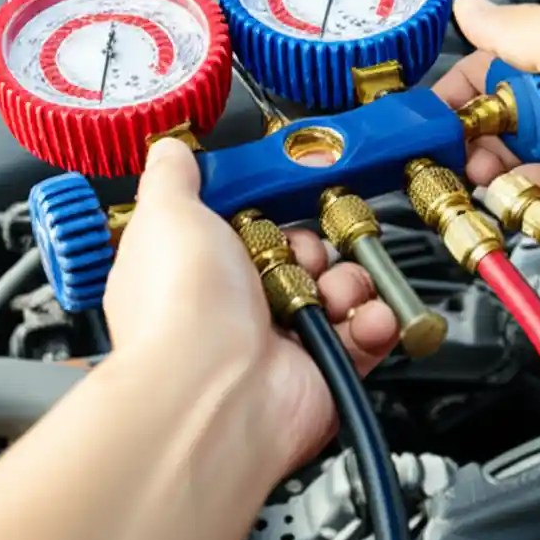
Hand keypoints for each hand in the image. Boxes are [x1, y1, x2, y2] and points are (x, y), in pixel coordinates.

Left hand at [104, 138, 399, 478]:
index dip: (270, 204)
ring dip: (347, 281)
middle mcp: (234, 308)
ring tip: (330, 291)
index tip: (291, 186)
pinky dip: (373, 323)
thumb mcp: (166, 213)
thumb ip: (173, 178)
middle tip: (298, 252)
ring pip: (339, 291)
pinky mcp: (321, 372)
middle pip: (300, 252)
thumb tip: (172, 150)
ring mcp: (278, 342)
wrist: (217, 389)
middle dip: (312, 243)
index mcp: (195, 267)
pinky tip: (360, 317)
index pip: (246, 224)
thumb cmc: (183, 306)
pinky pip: (365, 335)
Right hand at [435, 0, 539, 228]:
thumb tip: (466, 8)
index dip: (455, 104)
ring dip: (509, 186)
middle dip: (478, 153)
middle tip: (469, 167)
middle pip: (501, 132)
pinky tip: (534, 213)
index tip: (428, 131)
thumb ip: (509, 33)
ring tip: (505, 190)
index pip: (487, 74)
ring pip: (528, 174)